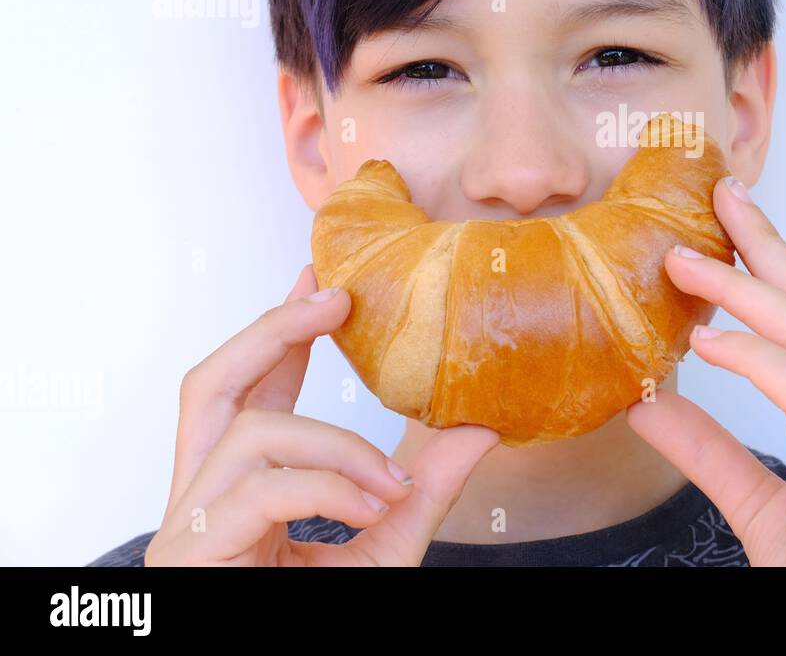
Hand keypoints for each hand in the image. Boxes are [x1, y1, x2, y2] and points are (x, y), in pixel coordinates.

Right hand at [145, 264, 498, 565]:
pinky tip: (373, 503)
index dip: (281, 331)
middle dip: (271, 330)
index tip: (325, 284)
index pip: (249, 392)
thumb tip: (481, 429)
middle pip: (209, 386)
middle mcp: (198, 503)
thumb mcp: (383, 550)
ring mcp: (185, 533)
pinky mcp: (191, 560)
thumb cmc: (316, 625)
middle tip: (335, 300)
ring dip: (334, 443)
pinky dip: (327, 486)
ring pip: (248, 434)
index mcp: (235, 492)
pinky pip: (260, 491)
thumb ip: (421, 491)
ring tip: (388, 480)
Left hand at [625, 177, 785, 565]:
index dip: (775, 263)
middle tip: (720, 194)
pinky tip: (707, 339)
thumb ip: (710, 451)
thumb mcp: (761, 504)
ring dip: (743, 289)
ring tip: (683, 261)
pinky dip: (753, 355)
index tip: (733, 218)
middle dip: (766, 246)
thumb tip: (651, 403)